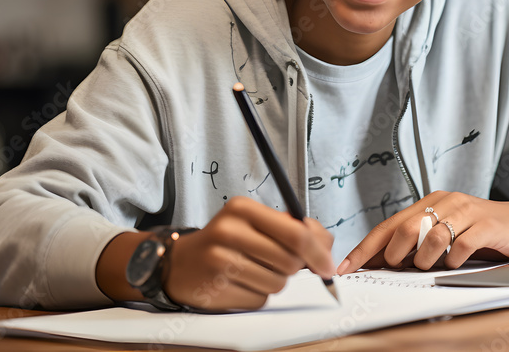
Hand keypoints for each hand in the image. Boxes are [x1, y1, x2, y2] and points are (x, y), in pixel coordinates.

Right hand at [163, 197, 333, 310]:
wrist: (181, 262)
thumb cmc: (227, 240)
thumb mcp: (256, 222)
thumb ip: (293, 229)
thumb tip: (327, 249)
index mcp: (243, 208)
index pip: (295, 232)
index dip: (319, 253)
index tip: (327, 266)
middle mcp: (229, 231)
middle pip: (290, 261)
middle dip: (293, 268)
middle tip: (278, 263)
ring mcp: (219, 261)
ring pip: (277, 284)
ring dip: (274, 282)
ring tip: (253, 270)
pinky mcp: (216, 289)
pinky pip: (259, 301)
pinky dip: (257, 295)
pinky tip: (240, 283)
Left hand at [337, 192, 508, 273]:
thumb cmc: (487, 230)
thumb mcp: (450, 231)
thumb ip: (420, 240)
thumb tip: (385, 261)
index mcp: (432, 203)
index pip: (389, 224)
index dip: (367, 247)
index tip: (348, 266)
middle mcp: (446, 203)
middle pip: (406, 227)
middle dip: (393, 254)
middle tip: (395, 269)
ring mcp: (467, 212)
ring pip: (431, 236)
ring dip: (424, 259)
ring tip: (429, 267)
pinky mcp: (487, 226)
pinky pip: (461, 244)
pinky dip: (453, 259)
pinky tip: (455, 263)